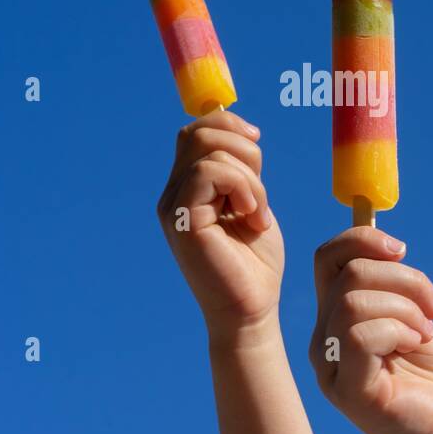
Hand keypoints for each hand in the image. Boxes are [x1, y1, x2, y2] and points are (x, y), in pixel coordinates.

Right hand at [156, 110, 282, 338]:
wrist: (251, 309)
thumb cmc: (254, 261)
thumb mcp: (251, 201)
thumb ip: (241, 170)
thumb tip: (244, 129)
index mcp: (186, 188)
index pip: (196, 132)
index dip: (228, 124)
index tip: (257, 142)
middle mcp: (172, 195)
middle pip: (198, 133)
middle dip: (243, 147)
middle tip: (259, 190)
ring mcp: (173, 208)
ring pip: (210, 152)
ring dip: (250, 178)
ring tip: (258, 213)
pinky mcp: (182, 221)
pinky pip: (211, 173)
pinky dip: (244, 188)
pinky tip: (253, 217)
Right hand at [308, 227, 432, 433]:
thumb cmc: (431, 376)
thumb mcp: (412, 315)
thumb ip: (391, 284)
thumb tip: (383, 241)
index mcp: (333, 319)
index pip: (326, 258)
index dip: (362, 240)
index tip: (402, 249)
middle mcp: (323, 341)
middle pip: (347, 273)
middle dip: (403, 278)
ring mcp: (330, 367)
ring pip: (353, 301)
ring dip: (404, 306)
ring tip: (426, 330)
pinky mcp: (348, 390)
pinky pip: (361, 335)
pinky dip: (399, 329)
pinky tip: (417, 344)